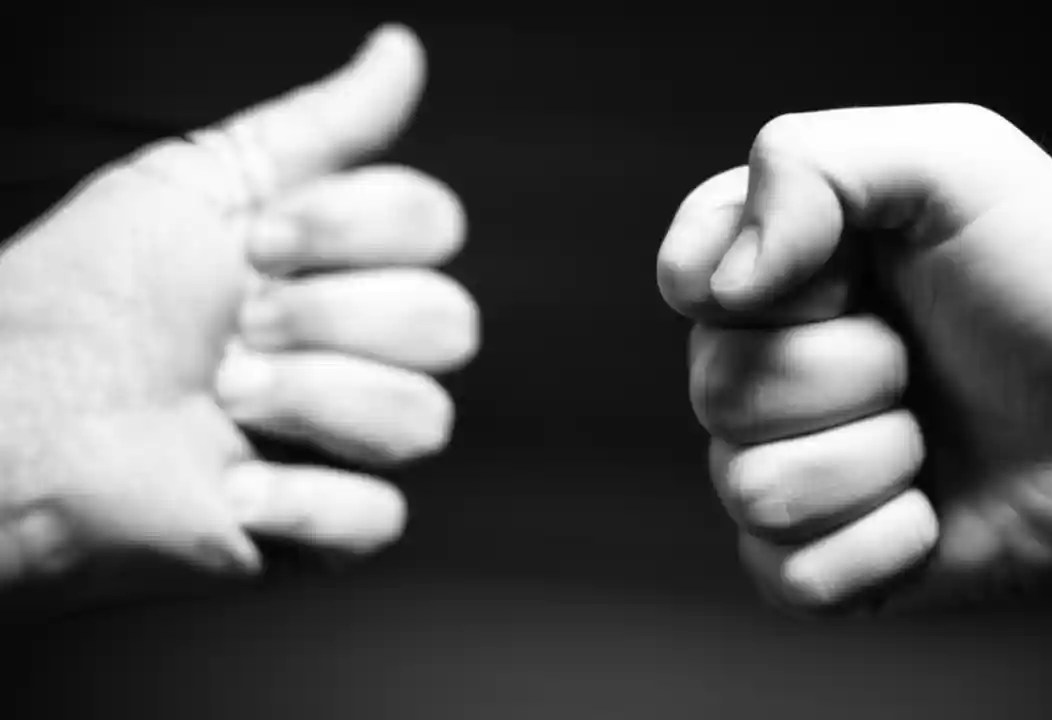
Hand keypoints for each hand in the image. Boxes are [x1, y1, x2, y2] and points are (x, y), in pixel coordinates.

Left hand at [0, 24, 475, 614]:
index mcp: (347, 265)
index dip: (354, 229)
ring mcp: (349, 440)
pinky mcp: (326, 527)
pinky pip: (382, 517)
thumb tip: (403, 49)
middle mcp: (363, 348)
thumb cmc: (94, 291)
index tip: (253, 241)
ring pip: (426, 420)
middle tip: (238, 324)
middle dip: (333, 317)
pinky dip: (305, 501)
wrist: (13, 409)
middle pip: (450, 324)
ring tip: (223, 400)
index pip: (435, 227)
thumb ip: (323, 125)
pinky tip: (232, 485)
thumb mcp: (204, 180)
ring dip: (314, 402)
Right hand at [658, 104, 1051, 611]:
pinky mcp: (828, 555)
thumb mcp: (952, 162)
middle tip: (920, 357)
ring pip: (752, 488)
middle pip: (714, 389)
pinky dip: (880, 545)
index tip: (855, 274)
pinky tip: (931, 509)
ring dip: (872, 461)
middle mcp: (771, 363)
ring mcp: (797, 464)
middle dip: (846, 375)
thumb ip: (808, 165)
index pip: (685, 276)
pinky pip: (790, 574)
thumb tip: (723, 282)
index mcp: (783, 267)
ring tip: (934, 430)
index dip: (763, 286)